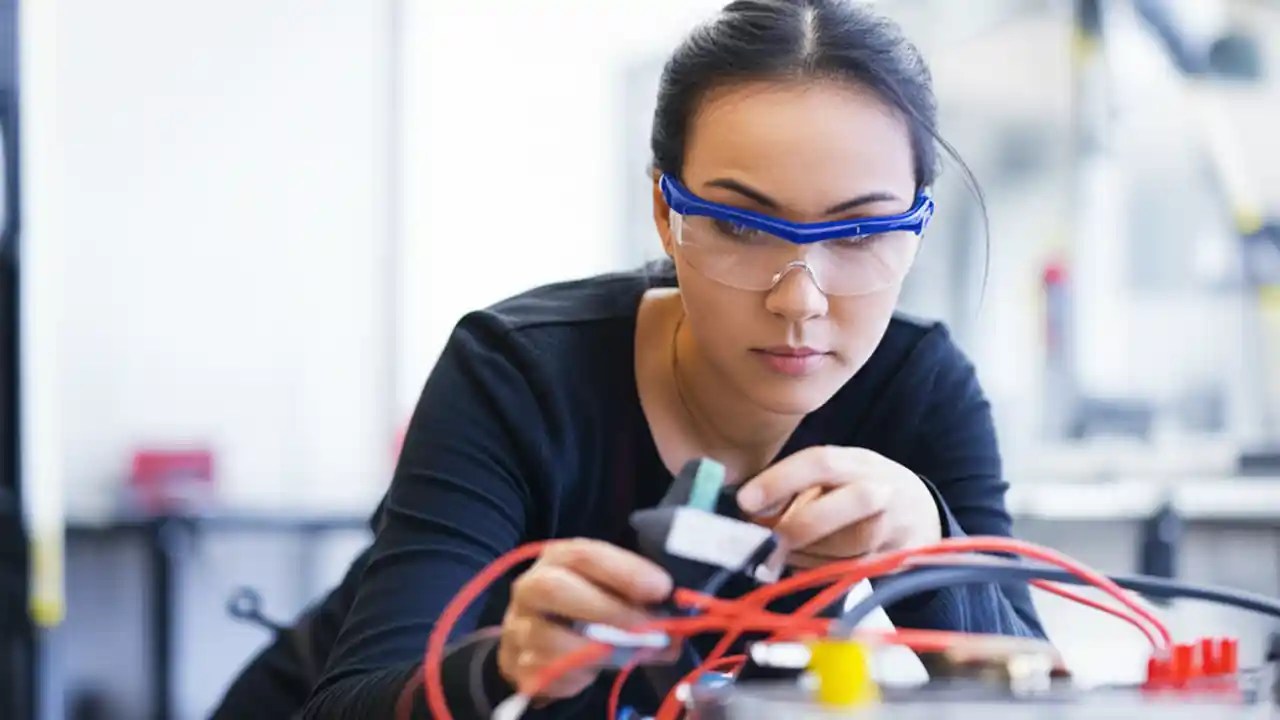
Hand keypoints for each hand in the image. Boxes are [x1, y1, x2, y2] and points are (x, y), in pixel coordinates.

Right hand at [498, 538, 672, 701]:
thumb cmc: (584, 607)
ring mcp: (519, 627)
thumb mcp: (611, 593)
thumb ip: (641, 605)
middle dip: (607, 609)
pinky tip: (595, 669)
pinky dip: (580, 675)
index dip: (625, 570)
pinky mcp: (518, 664)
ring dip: (597, 649)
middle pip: (555, 589)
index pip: (585, 554)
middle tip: (646, 626)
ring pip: (551, 639)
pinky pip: (549, 673)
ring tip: (626, 652)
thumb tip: (676, 633)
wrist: (538, 636)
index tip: (662, 588)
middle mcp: (531, 587)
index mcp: (558, 558)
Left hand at [734, 446, 941, 568]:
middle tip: (765, 537)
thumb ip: (797, 482)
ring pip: (840, 549)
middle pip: (839, 509)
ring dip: (800, 552)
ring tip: (778, 548)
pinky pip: (843, 572)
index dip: (780, 480)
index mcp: (859, 463)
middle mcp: (880, 493)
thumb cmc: (859, 487)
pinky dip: (813, 568)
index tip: (745, 500)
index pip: (821, 463)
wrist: (920, 514)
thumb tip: (748, 505)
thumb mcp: (836, 472)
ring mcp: (889, 532)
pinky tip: (799, 560)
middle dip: (796, 526)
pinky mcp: (889, 564)